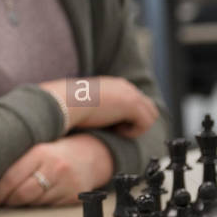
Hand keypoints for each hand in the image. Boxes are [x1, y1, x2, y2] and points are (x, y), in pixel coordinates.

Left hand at [0, 134, 114, 207]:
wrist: (90, 156)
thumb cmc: (53, 153)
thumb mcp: (36, 149)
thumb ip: (17, 162)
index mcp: (41, 153)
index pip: (12, 177)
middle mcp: (55, 168)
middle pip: (23, 194)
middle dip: (6, 202)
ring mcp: (67, 184)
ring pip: (34, 203)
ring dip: (19, 206)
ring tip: (11, 203)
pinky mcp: (73, 198)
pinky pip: (47, 208)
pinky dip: (35, 208)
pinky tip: (30, 203)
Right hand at [41, 76, 158, 137]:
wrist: (66, 102)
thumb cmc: (68, 104)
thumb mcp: (84, 101)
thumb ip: (94, 104)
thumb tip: (90, 115)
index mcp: (115, 84)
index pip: (134, 99)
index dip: (127, 116)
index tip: (110, 124)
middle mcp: (126, 87)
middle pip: (148, 106)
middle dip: (136, 121)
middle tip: (115, 129)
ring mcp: (131, 95)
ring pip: (151, 115)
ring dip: (135, 126)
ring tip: (115, 130)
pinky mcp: (133, 106)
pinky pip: (145, 124)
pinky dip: (132, 132)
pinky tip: (114, 131)